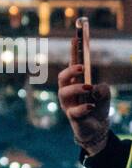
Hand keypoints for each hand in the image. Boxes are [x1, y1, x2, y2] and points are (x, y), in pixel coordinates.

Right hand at [58, 36, 110, 156]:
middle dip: (70, 70)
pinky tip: (92, 106)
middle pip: (62, 77)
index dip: (73, 52)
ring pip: (64, 93)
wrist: (98, 128)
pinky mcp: (72, 117)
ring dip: (76, 88)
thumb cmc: (97, 106)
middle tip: (83, 67)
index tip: (75, 39)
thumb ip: (102, 88)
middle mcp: (68, 92)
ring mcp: (68, 105)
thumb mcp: (104, 94)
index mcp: (75, 82)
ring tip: (89, 87)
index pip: (72, 65)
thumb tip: (94, 90)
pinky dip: (83, 108)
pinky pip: (74, 112)